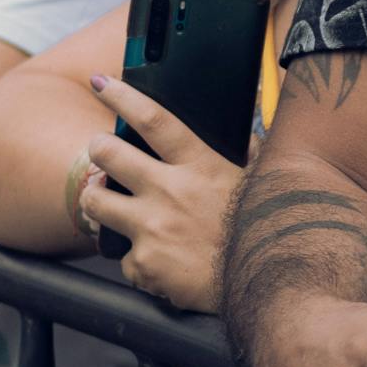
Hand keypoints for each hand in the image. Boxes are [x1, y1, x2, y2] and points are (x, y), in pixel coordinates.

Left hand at [77, 75, 243, 311]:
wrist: (270, 284)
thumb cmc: (265, 230)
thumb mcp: (262, 182)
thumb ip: (249, 154)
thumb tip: (245, 134)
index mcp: (200, 165)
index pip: (153, 119)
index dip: (122, 96)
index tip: (102, 82)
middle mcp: (171, 192)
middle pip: (108, 154)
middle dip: (98, 148)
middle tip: (102, 152)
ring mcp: (154, 228)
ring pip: (96, 203)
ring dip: (99, 201)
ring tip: (110, 205)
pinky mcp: (146, 264)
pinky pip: (126, 258)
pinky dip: (139, 260)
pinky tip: (160, 262)